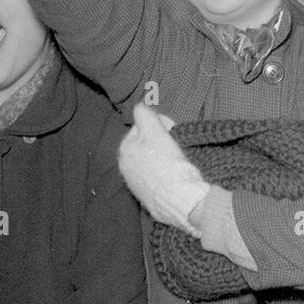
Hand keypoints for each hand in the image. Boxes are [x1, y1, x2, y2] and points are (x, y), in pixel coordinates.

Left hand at [118, 105, 210, 233]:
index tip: (172, 130)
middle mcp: (125, 166)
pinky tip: (173, 174)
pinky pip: (155, 176)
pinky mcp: (146, 196)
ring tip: (176, 160)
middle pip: (145, 143)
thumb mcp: (155, 131)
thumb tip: (139, 105)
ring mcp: (135, 182)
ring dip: (161, 156)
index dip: (159, 125)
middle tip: (176, 144)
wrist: (179, 198)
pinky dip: (163, 172)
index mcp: (125, 148)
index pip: (142, 126)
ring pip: (150, 160)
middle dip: (159, 141)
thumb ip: (144, 115)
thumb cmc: (167, 162)